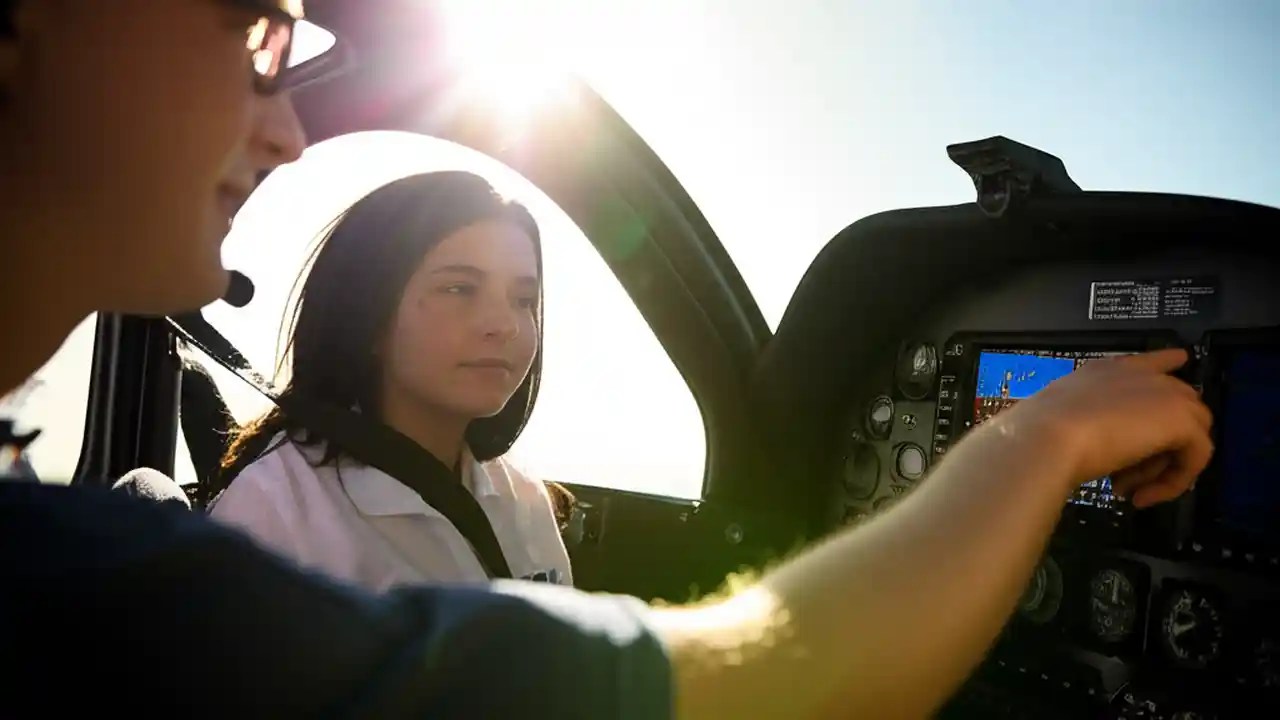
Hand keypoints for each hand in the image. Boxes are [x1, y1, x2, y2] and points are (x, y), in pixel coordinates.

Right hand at [993, 349, 1212, 508]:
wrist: (1048, 438)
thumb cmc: (1039, 431)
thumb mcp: (1059, 421)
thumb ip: (1081, 425)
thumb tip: (1087, 448)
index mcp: (1106, 371)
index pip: (1148, 360)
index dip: (1165, 362)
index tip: (1179, 359)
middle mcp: (1139, 375)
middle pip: (1178, 403)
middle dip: (1161, 442)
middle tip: (1127, 475)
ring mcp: (1166, 394)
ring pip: (1188, 433)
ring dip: (1162, 465)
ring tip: (1129, 488)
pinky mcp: (1182, 421)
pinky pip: (1196, 456)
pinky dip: (1173, 482)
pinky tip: (1143, 496)